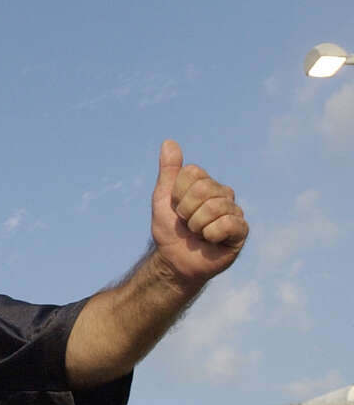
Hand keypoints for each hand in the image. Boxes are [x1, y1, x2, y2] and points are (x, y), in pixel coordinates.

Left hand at [150, 140, 247, 287]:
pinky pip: (229, 223)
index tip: (176, 208)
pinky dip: (211, 234)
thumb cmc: (170, 231)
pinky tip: (211, 241)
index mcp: (206, 184)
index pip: (193, 172)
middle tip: (187, 223)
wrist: (174, 262)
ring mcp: (234, 211)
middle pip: (203, 189)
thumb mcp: (163, 199)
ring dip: (197, 225)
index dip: (177, 194)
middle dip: (186, 210)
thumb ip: (168, 172)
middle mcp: (223, 194)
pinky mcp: (241, 231)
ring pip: (215, 207)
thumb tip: (169, 142)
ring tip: (198, 234)